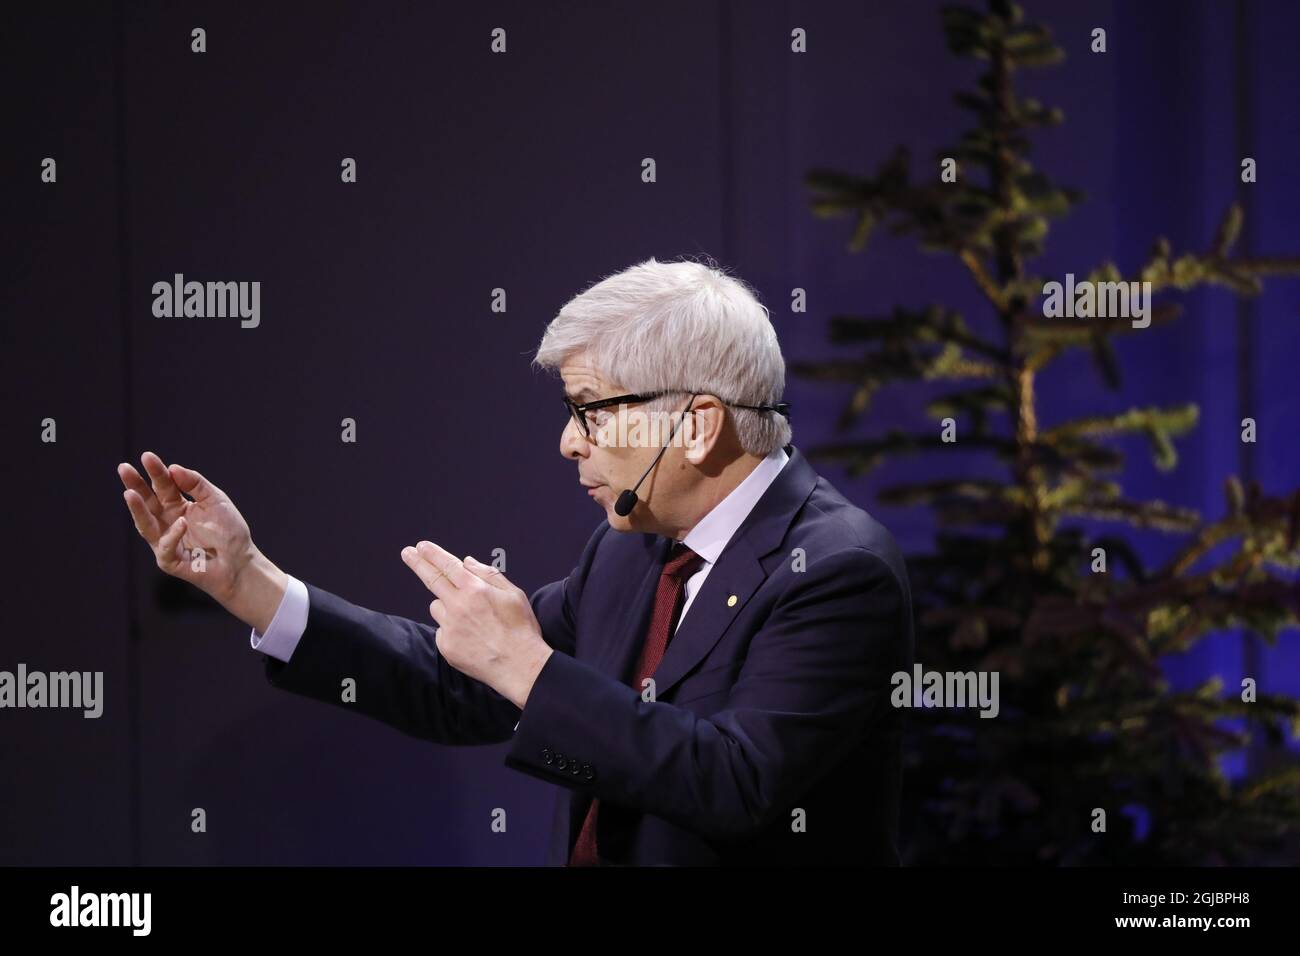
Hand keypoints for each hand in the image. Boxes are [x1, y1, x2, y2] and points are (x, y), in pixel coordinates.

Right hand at [118, 451, 285, 631]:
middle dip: (135, 486)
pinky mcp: (170, 561)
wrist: (241, 561)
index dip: (156, 472)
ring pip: (146, 524)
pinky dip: (173, 534)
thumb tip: (173, 468)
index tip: (147, 456)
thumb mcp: (215, 500)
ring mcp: (166, 541)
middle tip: (123, 468)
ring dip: (137, 509)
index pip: (163, 486)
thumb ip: (196, 484)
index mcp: (178, 506)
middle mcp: (168, 522)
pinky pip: (166, 546)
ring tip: (129, 493)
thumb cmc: (229, 531)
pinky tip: (182, 521)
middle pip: (148, 502)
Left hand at [400, 540, 552, 708]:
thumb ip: (489, 574)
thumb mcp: (514, 594)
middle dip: (418, 563)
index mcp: (476, 589)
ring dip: (447, 606)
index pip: (448, 565)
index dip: (432, 554)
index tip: (421, 546)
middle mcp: (458, 605)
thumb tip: (466, 562)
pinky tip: (471, 638)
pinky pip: (442, 631)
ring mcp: (449, 627)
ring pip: (437, 607)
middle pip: (432, 579)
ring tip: (472, 620)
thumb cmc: (521, 629)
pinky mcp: (446, 646)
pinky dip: (451, 630)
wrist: (519, 666)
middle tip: (407, 552)